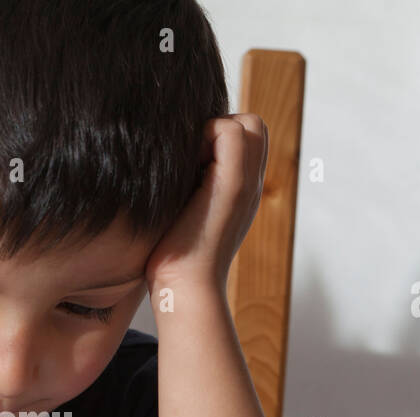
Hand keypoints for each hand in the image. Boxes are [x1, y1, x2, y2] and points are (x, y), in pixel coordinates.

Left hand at [144, 113, 268, 291]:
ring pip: (247, 124)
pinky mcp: (233, 185)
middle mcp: (252, 185)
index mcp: (241, 191)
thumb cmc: (173, 260)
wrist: (183, 289)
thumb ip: (188, 187)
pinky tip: (183, 169)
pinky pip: (230, 131)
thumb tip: (166, 163)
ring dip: (213, 133)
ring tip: (188, 165)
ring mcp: (247, 184)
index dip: (218, 138)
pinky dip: (203, 136)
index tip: (191, 165)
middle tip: (192, 160)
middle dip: (221, 130)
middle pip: (253, 126)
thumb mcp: (184, 214)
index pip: (246, 137)